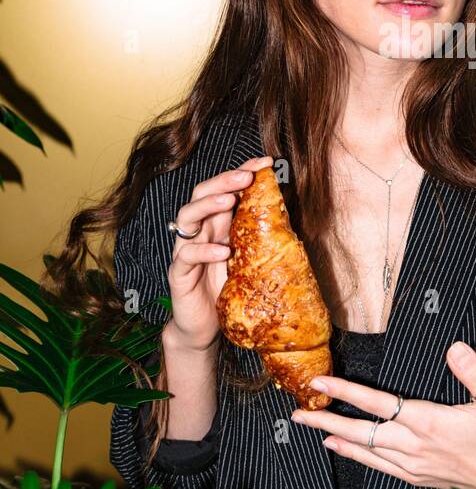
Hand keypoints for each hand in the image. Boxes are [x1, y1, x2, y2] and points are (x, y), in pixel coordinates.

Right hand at [165, 154, 273, 351]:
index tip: (265, 161)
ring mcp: (185, 250)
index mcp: (216, 223)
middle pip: (202, 194)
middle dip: (224, 181)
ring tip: (229, 201)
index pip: (224, 189)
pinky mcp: (179, 274)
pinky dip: (204, 250)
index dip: (242, 172)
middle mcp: (199, 231)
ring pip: (187, 217)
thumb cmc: (225, 289)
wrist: (204, 327)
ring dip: (209, 206)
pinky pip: (186, 256)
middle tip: (246, 176)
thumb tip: (283, 211)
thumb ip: (253, 235)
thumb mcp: (245, 258)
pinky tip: (222, 250)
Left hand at [289, 339, 475, 488]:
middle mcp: (414, 445)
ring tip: (313, 429)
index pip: (377, 403)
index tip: (320, 382)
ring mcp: (413, 465)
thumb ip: (473, 372)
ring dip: (337, 437)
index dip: (345, 391)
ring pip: (366, 450)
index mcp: (427, 421)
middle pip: (360, 430)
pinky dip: (358, 456)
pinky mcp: (418, 478)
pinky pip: (379, 465)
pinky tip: (345, 449)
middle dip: (327, 420)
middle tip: (298, 413)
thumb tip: (455, 347)